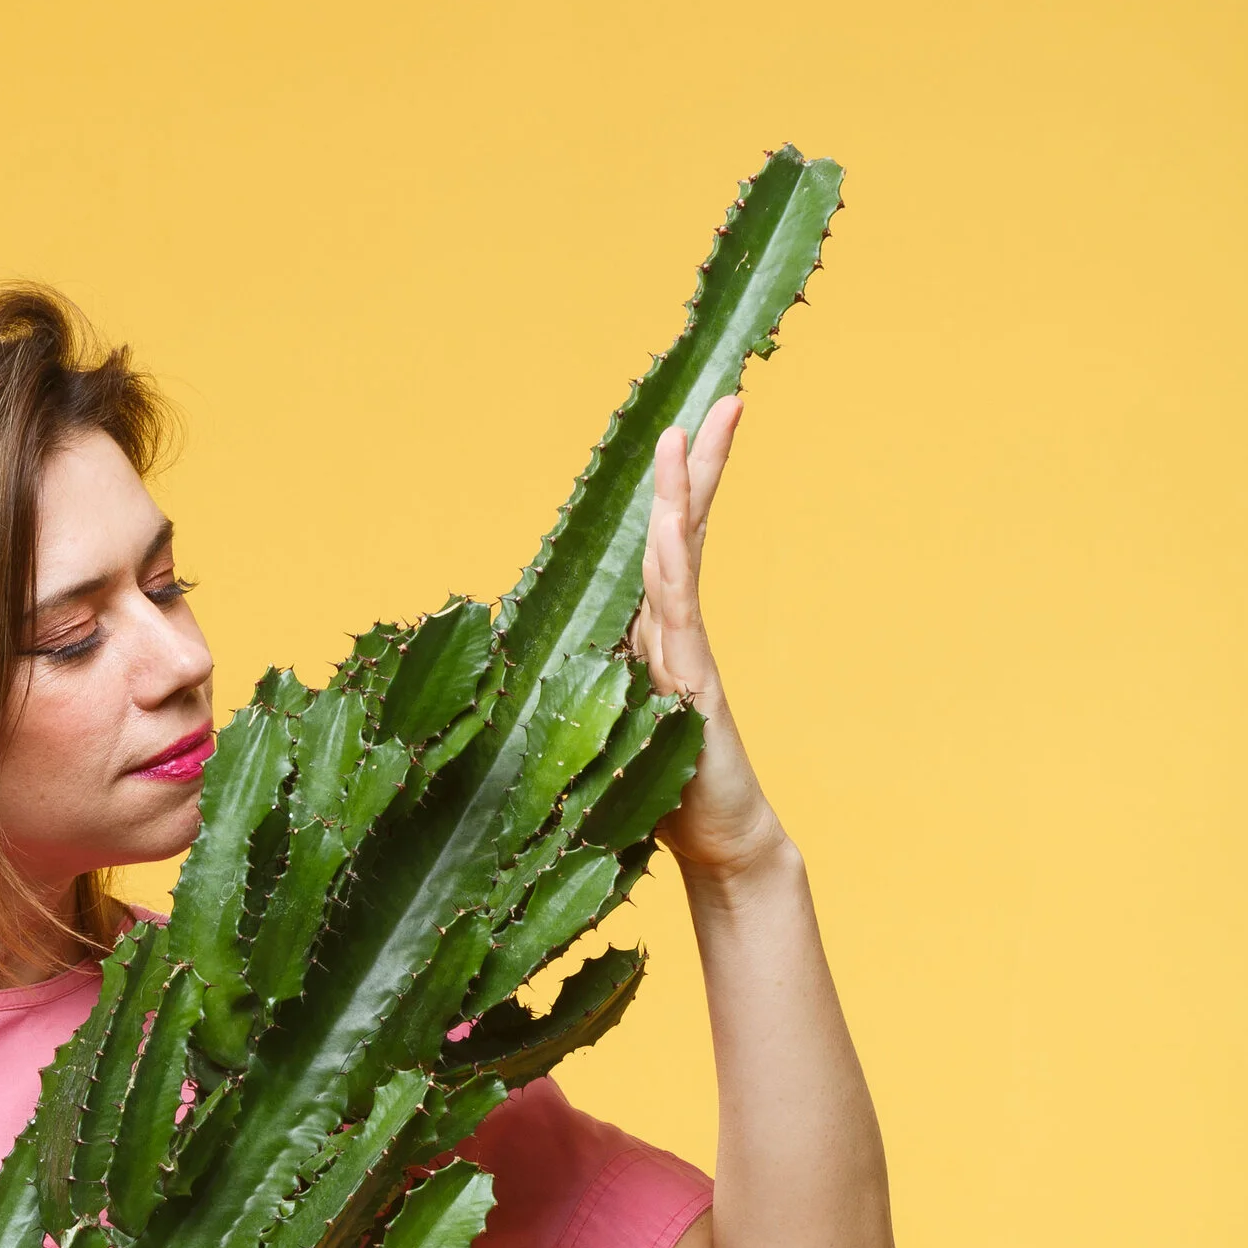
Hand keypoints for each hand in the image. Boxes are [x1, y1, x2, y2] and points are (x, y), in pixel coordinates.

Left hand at [630, 397, 786, 884]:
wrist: (719, 848)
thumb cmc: (658, 800)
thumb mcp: (606, 734)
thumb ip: (585, 695)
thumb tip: (524, 677)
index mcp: (651, 641)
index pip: (663, 551)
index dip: (672, 493)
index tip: (679, 431)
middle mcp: (674, 637)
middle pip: (686, 535)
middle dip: (701, 467)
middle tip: (723, 400)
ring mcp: (688, 657)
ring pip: (681, 560)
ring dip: (685, 494)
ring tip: (694, 431)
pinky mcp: (694, 690)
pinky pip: (679, 617)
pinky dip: (673, 568)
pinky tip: (671, 526)